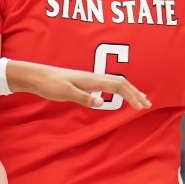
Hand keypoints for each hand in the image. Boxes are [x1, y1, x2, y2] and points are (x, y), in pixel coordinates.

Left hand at [7, 60, 149, 109]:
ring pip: (115, 82)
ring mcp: (89, 79)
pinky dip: (118, 89)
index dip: (132, 95)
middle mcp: (93, 77)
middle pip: (120, 82)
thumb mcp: (65, 92)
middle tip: (147, 104)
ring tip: (139, 99)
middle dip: (135, 93)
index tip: (142, 106)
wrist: (36, 76)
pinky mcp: (84, 82)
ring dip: (129, 90)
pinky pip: (107, 84)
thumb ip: (84, 98)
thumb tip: (102, 103)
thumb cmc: (49, 84)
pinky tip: (118, 95)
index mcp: (91, 80)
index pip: (118, 85)